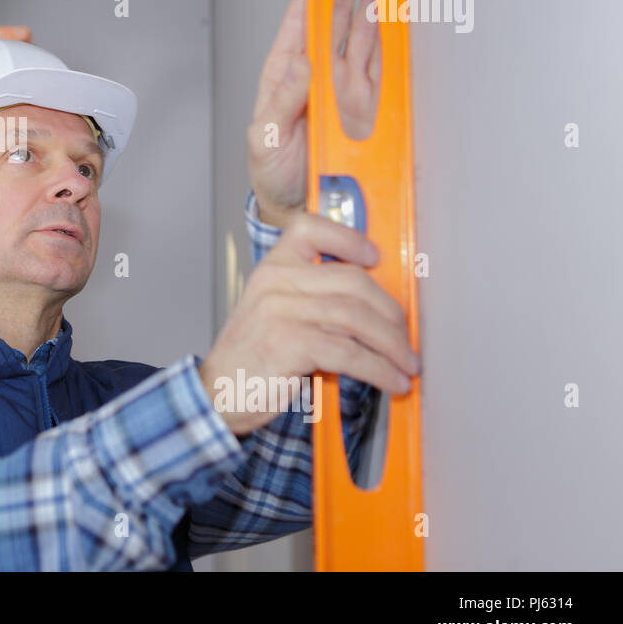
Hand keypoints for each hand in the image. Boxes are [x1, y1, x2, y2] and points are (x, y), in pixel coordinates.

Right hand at [197, 213, 417, 436]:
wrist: (216, 394)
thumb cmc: (251, 358)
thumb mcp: (274, 313)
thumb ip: (311, 299)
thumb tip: (373, 308)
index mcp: (272, 268)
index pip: (309, 229)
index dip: (348, 238)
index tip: (375, 257)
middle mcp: (275, 282)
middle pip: (352, 282)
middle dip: (391, 313)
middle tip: (405, 338)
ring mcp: (280, 311)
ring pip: (356, 318)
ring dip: (392, 346)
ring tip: (406, 365)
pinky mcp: (288, 344)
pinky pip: (349, 352)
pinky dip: (379, 369)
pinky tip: (391, 381)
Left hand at [246, 0, 381, 229]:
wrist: (297, 206)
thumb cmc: (273, 172)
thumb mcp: (265, 138)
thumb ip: (283, 102)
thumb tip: (301, 66)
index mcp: (284, 75)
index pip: (298, 27)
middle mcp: (317, 77)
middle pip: (335, 26)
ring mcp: (343, 90)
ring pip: (361, 40)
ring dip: (370, 11)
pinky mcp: (366, 107)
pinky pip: (380, 70)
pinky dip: (389, 46)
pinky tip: (395, 22)